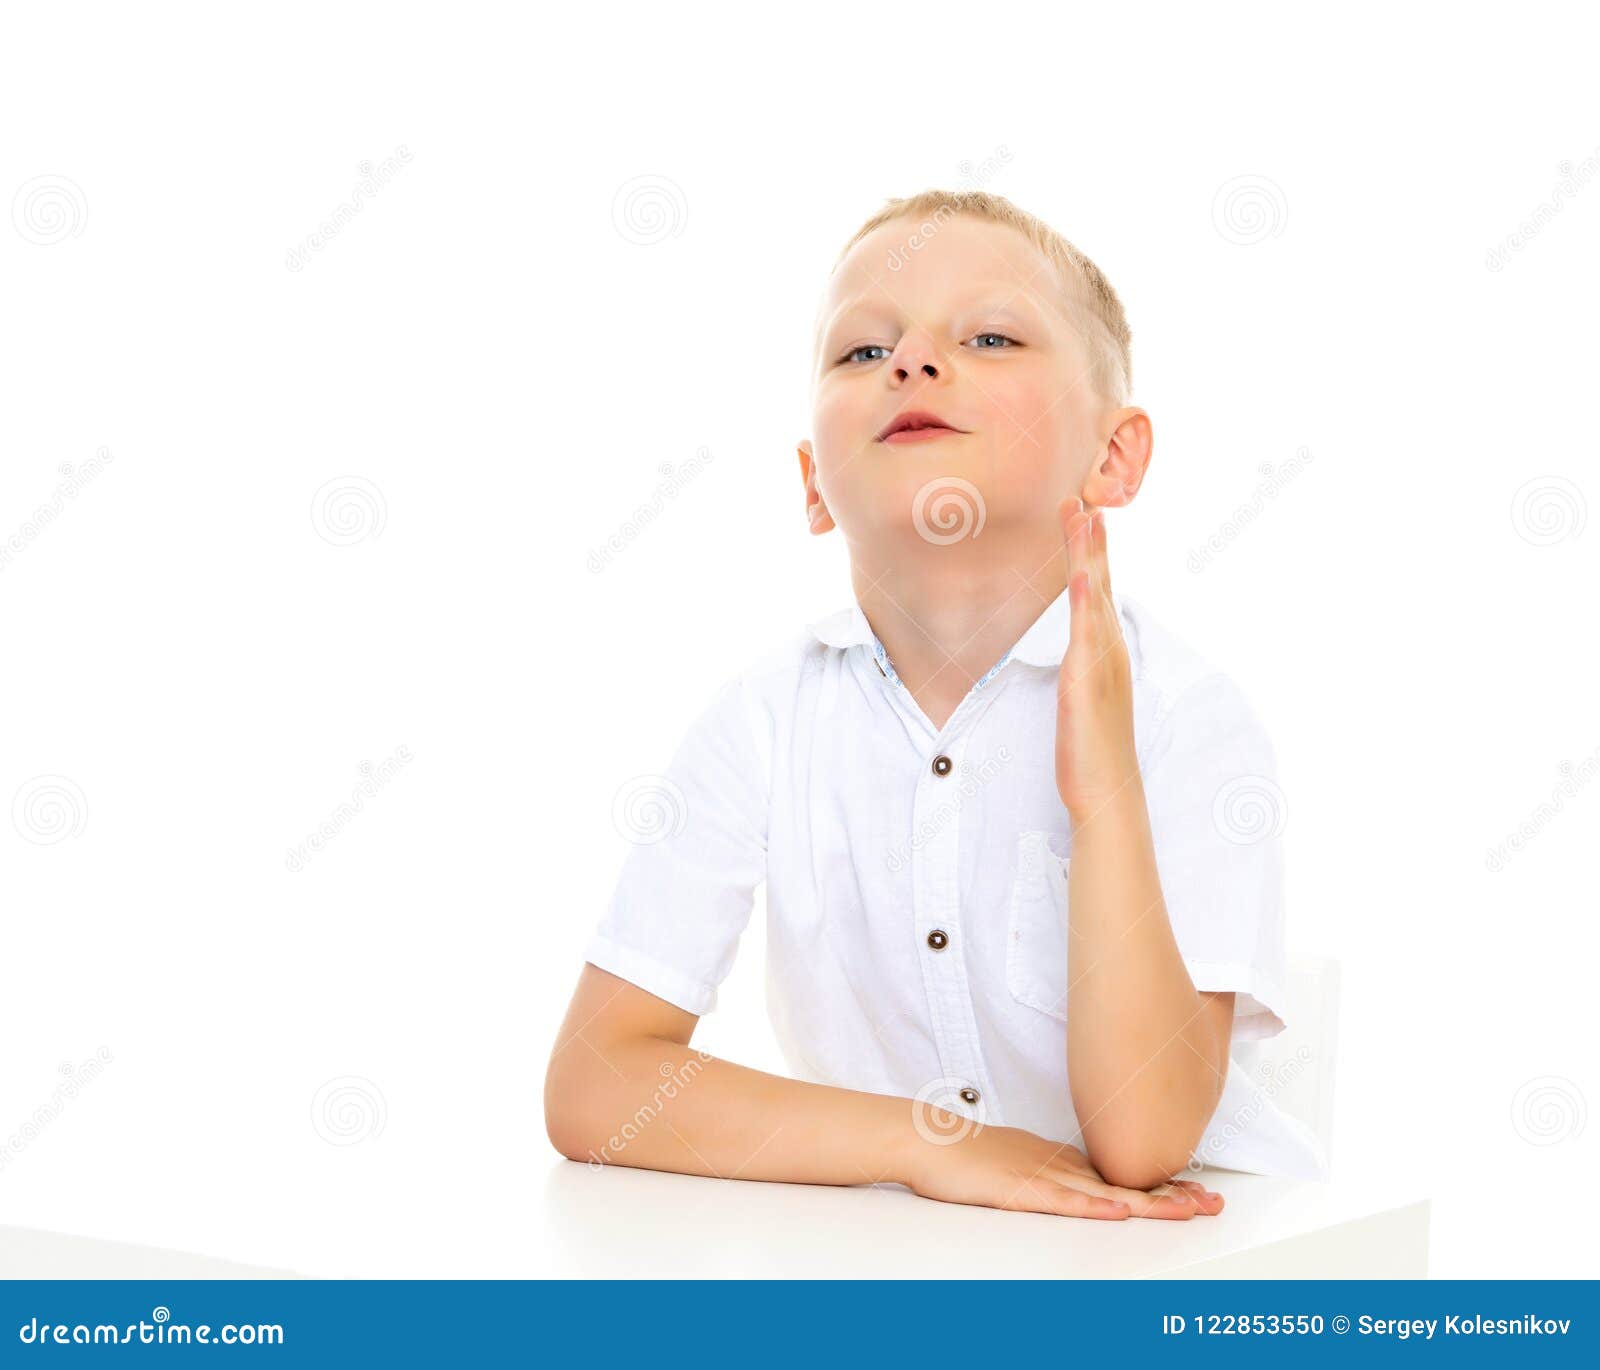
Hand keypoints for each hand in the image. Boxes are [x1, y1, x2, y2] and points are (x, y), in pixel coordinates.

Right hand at [899, 1113, 1222, 1220]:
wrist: (929, 1140)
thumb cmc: (966, 1155)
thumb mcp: (1018, 1161)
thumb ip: (1051, 1172)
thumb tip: (1079, 1185)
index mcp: (1061, 1158)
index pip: (1120, 1174)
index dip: (1162, 1185)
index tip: (1197, 1194)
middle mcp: (1060, 1164)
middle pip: (1124, 1181)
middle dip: (1172, 1194)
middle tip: (1213, 1203)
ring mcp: (1042, 1175)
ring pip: (1104, 1192)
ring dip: (1149, 1203)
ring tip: (1187, 1210)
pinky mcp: (1020, 1190)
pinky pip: (1063, 1201)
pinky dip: (1093, 1207)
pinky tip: (1118, 1212)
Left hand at [1054, 495, 1140, 824]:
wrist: (1104, 793)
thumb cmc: (1090, 751)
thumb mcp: (1081, 700)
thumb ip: (1078, 671)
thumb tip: (1071, 655)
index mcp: (1104, 653)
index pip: (1094, 593)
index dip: (1088, 555)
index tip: (1079, 518)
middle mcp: (1109, 651)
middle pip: (1098, 584)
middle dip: (1090, 541)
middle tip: (1080, 499)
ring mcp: (1102, 664)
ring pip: (1095, 598)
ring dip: (1091, 556)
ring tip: (1085, 517)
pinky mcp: (1088, 681)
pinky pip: (1087, 633)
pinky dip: (1084, 601)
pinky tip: (1079, 574)